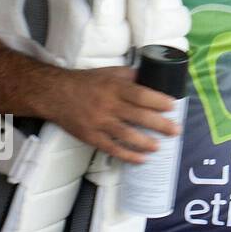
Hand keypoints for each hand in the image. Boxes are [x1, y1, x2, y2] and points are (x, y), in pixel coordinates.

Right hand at [50, 64, 181, 162]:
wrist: (55, 94)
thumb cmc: (84, 82)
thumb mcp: (107, 72)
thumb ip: (129, 76)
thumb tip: (151, 78)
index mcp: (113, 87)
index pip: (141, 94)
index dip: (158, 101)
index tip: (172, 106)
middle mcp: (108, 105)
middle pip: (138, 116)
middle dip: (160, 124)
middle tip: (176, 130)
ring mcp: (99, 122)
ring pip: (126, 135)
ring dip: (145, 142)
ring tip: (158, 146)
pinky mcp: (91, 136)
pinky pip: (112, 148)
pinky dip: (128, 155)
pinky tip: (141, 159)